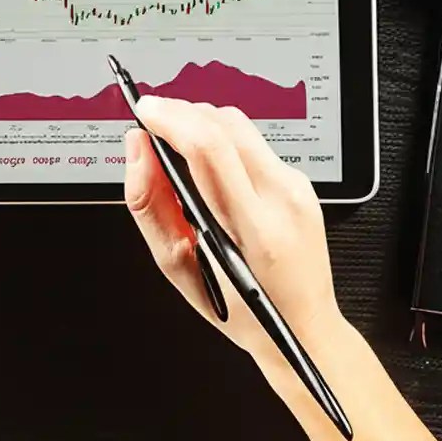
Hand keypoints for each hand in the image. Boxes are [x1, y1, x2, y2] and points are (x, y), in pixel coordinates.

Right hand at [123, 96, 342, 361]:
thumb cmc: (245, 312)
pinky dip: (223, 142)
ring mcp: (298, 187)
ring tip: (173, 139)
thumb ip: (152, 206)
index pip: (210, 148)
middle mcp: (283, 199)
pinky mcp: (301, 183)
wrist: (304, 328)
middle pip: (226, 124)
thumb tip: (137, 151)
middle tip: (151, 120)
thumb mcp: (182, 271)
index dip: (171, 118)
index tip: (144, 112)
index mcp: (255, 228)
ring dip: (201, 122)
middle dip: (181, 112)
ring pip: (242, 126)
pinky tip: (208, 164)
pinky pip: (255, 145)